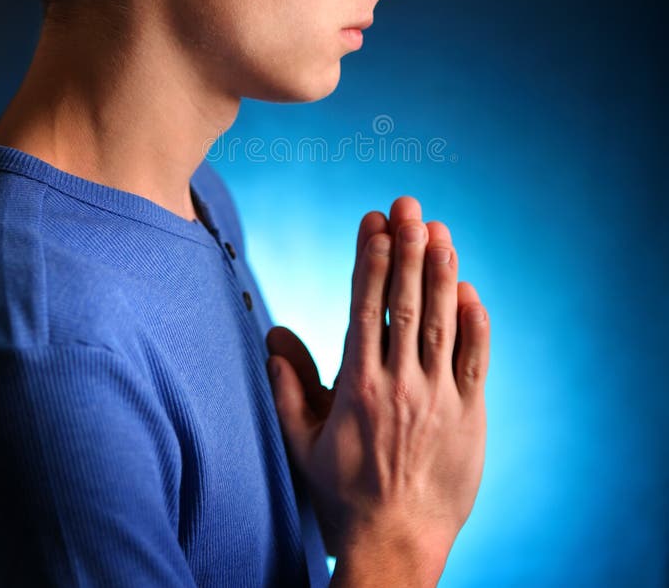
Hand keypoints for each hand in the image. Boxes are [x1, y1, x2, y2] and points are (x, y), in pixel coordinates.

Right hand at [266, 197, 489, 586]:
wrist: (397, 544)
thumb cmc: (342, 493)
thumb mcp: (302, 441)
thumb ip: (289, 386)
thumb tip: (274, 336)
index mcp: (357, 387)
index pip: (365, 308)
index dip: (370, 260)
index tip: (374, 223)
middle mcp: (400, 385)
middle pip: (406, 303)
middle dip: (408, 249)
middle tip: (409, 205)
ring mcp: (438, 399)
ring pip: (442, 322)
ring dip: (442, 272)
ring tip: (439, 229)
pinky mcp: (469, 414)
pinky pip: (475, 360)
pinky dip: (474, 322)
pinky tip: (469, 289)